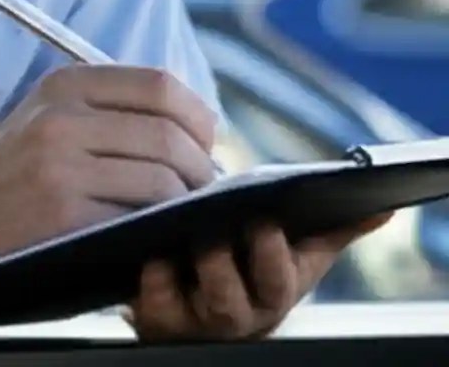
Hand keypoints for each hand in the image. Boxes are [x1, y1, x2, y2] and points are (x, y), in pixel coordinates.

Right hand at [0, 65, 223, 264]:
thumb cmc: (7, 174)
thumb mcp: (47, 118)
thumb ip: (109, 110)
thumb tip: (197, 128)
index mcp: (63, 86)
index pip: (159, 85)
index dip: (197, 116)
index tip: (202, 143)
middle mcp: (61, 119)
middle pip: (169, 133)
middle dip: (200, 167)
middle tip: (201, 190)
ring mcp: (59, 167)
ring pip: (162, 179)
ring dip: (184, 204)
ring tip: (178, 214)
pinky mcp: (61, 215)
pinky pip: (136, 218)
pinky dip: (154, 228)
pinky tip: (147, 233)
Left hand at [127, 211, 394, 341]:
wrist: (201, 295)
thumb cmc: (254, 262)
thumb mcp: (295, 249)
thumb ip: (335, 228)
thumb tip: (382, 205)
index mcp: (275, 292)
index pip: (279, 281)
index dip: (271, 254)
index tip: (262, 220)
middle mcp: (238, 315)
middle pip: (232, 302)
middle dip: (222, 267)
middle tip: (211, 230)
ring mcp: (196, 323)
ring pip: (184, 310)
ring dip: (179, 277)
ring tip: (170, 242)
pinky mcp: (158, 322)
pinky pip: (150, 310)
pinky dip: (149, 285)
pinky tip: (146, 257)